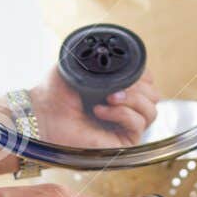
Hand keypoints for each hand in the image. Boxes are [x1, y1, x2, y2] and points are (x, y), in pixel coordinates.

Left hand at [28, 67, 159, 147]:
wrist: (42, 114)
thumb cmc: (55, 92)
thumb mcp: (77, 65)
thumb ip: (96, 56)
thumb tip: (114, 53)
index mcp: (118, 90)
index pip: (148, 82)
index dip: (143, 75)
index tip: (128, 71)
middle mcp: (125, 109)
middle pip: (155, 96)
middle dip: (140, 86)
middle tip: (116, 86)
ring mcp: (124, 127)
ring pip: (152, 111)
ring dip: (133, 99)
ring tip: (108, 97)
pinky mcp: (123, 143)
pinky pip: (138, 125)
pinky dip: (122, 114)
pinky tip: (101, 111)